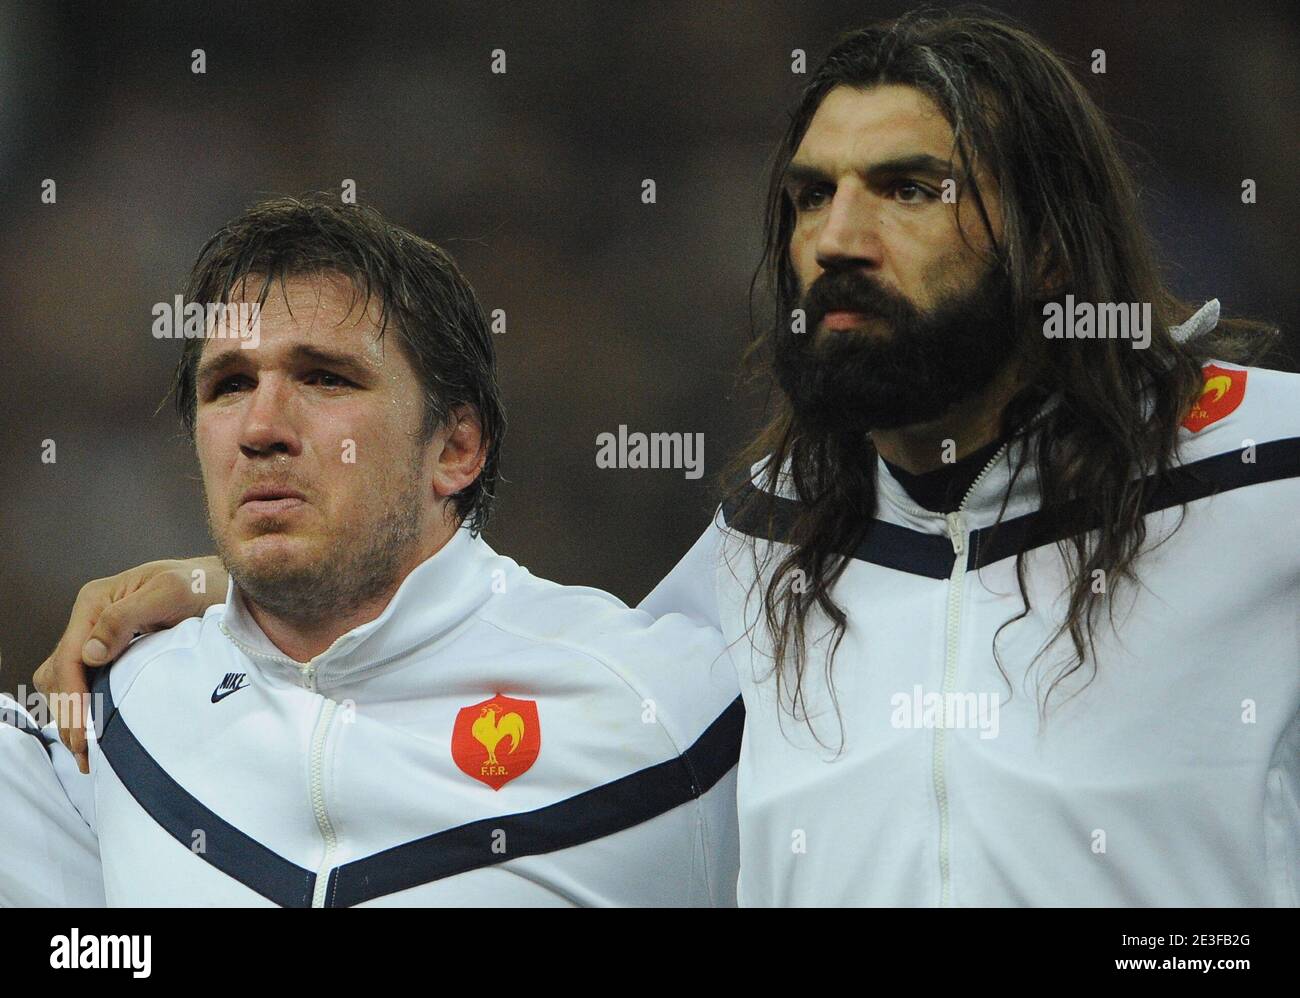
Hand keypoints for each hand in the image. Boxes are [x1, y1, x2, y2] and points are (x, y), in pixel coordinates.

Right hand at [32, 557, 226, 772]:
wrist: (222, 584)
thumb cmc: (200, 584)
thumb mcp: (169, 592)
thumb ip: (126, 617)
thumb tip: (90, 653)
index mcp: (96, 603)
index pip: (68, 657)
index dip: (72, 698)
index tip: (82, 733)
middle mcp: (91, 619)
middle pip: (60, 673)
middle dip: (68, 712)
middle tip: (85, 751)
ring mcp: (101, 635)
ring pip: (68, 680)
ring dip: (74, 713)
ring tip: (88, 750)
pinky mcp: (116, 651)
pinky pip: (89, 681)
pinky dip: (88, 705)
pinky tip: (100, 730)